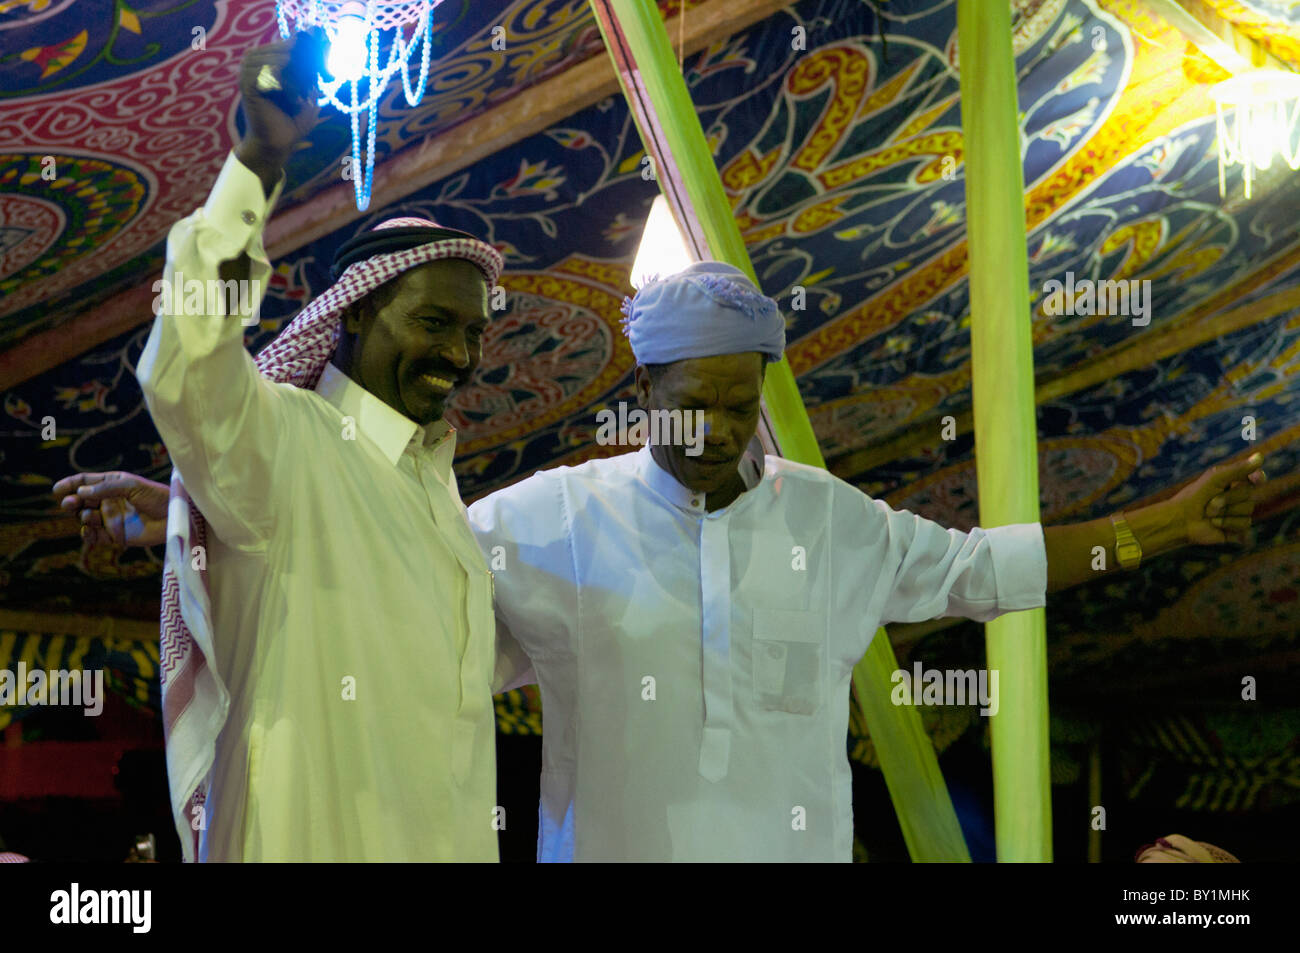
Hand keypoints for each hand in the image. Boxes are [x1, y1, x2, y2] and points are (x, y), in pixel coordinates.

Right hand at [53, 471, 169, 548]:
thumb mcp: (131, 486)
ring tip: (90, 515)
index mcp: (112, 484)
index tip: (57, 490)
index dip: (70, 485)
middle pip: (81, 501)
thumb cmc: (157, 497)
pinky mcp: (115, 536)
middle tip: (69, 504)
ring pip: (85, 518)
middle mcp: (108, 501)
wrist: (174, 518)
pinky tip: (86, 530)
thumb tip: (81, 493)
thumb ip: (106, 488)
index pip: (85, 483)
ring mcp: (110, 518)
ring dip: (82, 516)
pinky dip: (86, 534)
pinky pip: (93, 536)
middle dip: (71, 502)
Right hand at [235, 28, 324, 181]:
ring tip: (290, 62)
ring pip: (256, 59)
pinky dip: (269, 72)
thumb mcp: (306, 97)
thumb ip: (309, 77)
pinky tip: (283, 77)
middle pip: (262, 50)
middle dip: (280, 48)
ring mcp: (249, 83)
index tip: (302, 42)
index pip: (271, 49)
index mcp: (266, 74)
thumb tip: (316, 57)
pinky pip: (255, 75)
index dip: (285, 44)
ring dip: (274, 58)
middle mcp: (254, 76)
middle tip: (296, 50)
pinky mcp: (248, 93)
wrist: (280, 144)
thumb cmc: (292, 123)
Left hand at [1170, 451, 1266, 546]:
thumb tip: (1261, 456)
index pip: (1256, 477)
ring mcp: (1239, 513)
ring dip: (1225, 512)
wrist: (1180, 520)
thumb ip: (1238, 469)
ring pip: (1248, 510)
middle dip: (1227, 498)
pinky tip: (1214, 525)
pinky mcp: (1236, 529)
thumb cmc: (1195, 496)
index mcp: (1234, 481)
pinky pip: (1245, 525)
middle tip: (1210, 502)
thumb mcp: (1215, 478)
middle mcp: (1239, 497)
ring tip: (1209, 514)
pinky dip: (1227, 524)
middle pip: (1249, 494)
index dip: (1258, 477)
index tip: (1256, 478)